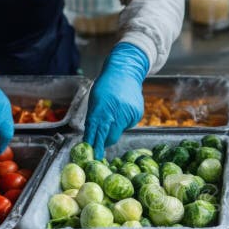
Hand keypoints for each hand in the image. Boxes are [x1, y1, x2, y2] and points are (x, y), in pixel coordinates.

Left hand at [84, 42, 148, 158]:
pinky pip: (127, 125)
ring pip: (119, 131)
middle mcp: (116, 113)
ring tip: (114, 113)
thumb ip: (94, 119)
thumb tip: (91, 137)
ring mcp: (128, 114)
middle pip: (110, 137)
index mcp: (102, 108)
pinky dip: (123, 122)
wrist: (125, 72)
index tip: (94, 156)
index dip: (95, 146)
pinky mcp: (137, 114)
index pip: (97, 133)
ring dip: (114, 128)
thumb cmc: (106, 86)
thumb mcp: (95, 101)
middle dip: (104, 141)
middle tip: (100, 142)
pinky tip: (123, 110)